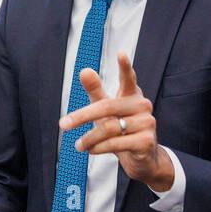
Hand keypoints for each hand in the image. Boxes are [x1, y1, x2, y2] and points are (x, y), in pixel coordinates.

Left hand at [59, 51, 172, 189]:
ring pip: (110, 128)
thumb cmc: (120, 128)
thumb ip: (95, 91)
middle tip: (63, 124)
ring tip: (78, 145)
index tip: (120, 53)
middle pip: (107, 107)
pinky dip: (99, 148)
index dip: (125, 67)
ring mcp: (147, 123)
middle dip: (82, 116)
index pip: (129, 79)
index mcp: (132, 95)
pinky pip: (116, 143)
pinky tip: (91, 150)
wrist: (142, 158)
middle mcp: (142, 106)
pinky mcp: (146, 141)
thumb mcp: (105, 109)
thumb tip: (84, 70)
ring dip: (89, 138)